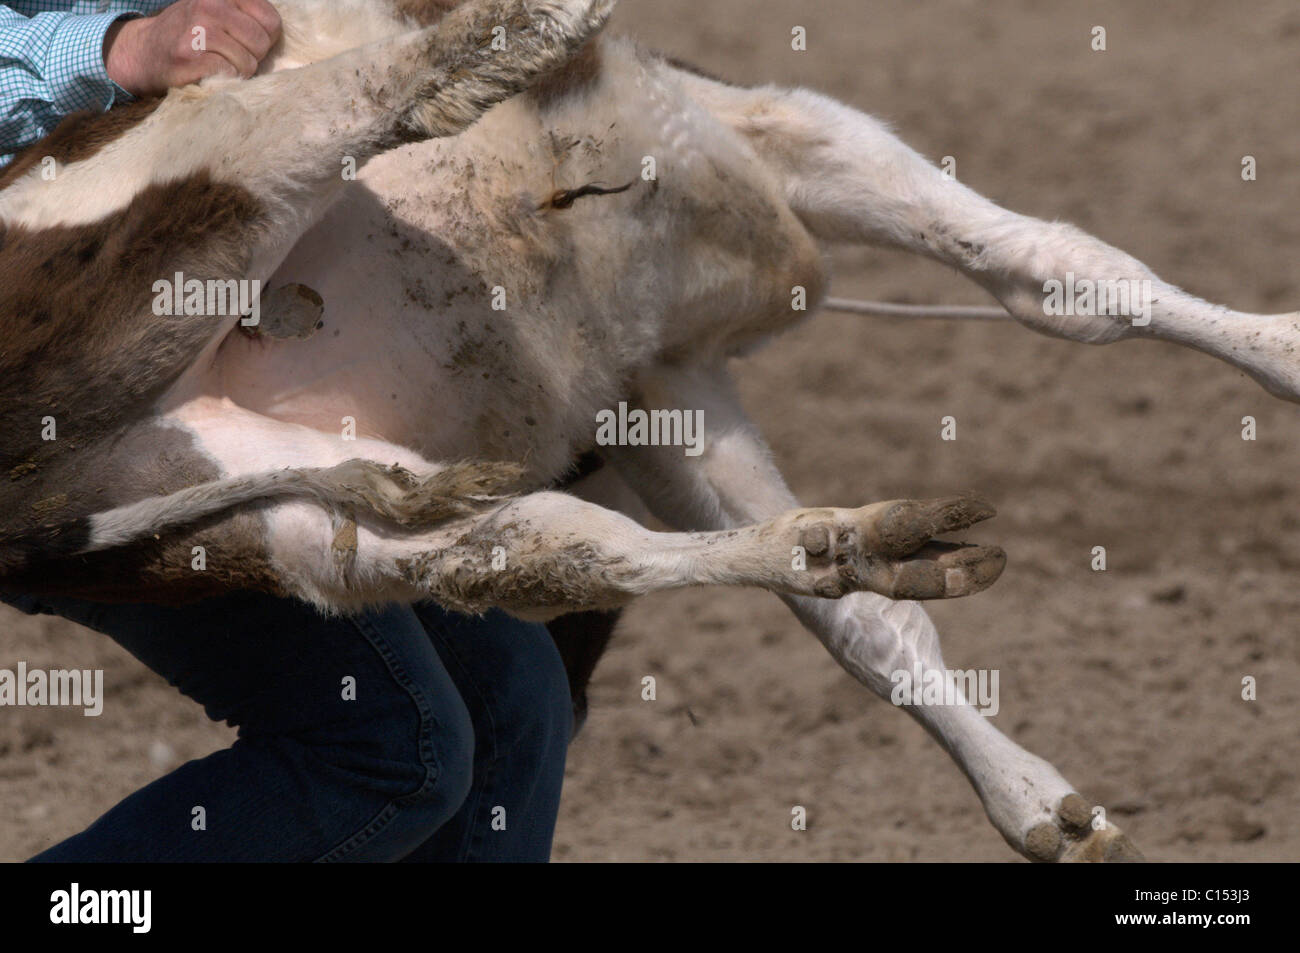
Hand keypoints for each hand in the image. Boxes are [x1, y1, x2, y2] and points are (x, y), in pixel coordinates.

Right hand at [104, 0, 281, 96]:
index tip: (246, 42)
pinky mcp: (191, 56)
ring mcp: (199, 30)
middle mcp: (210, 5)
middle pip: (261, 43)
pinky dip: (224, 80)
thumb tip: (278, 36)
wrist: (144, 52)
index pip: (271, 20)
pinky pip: (230, 75)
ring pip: (248, 62)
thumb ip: (246, 16)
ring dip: (237, 71)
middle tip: (229, 56)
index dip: (265, 38)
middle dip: (252, 57)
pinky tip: (208, 72)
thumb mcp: (216, 12)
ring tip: (217, 64)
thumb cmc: (190, 36)